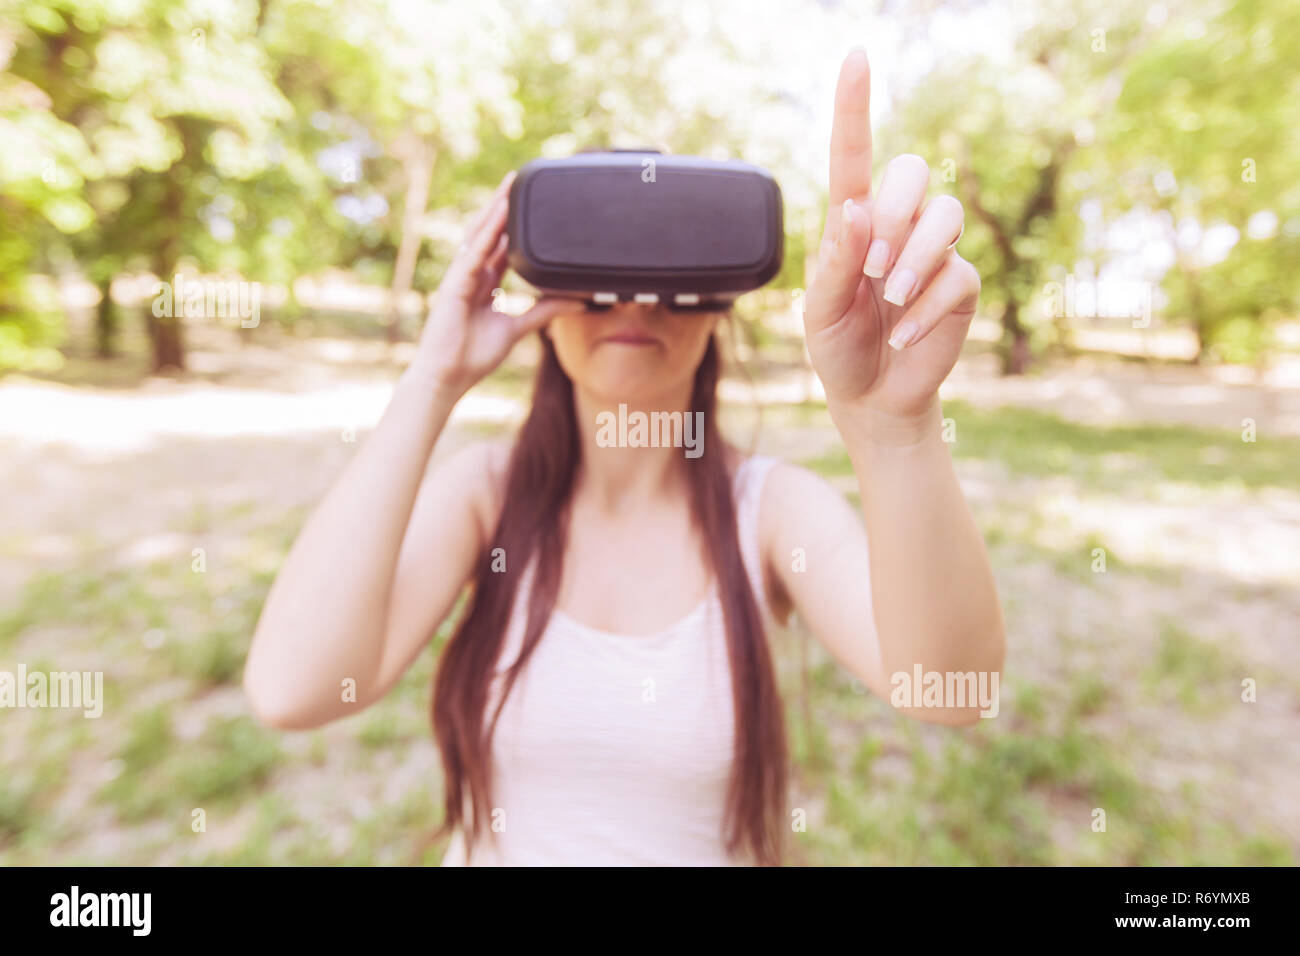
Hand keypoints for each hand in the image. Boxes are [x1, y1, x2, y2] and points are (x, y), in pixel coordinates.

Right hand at [412, 171, 568, 400]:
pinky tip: (499, 214)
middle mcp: (471, 274)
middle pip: (488, 233)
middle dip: (503, 206)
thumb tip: (576, 303)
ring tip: (510, 186)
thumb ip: (542, 312)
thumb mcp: (516, 328)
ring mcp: (460, 277)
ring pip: (479, 236)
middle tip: (519, 179)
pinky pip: (473, 253)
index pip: (499, 244)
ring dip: (494, 210)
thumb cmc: (473, 355)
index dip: (512, 223)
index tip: (528, 202)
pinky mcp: (454, 285)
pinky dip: (487, 233)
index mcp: (483, 282)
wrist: (449, 376)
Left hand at [803, 49, 979, 429]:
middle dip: (895, 211)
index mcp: (853, 222)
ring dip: (915, 257)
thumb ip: (837, 261)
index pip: (854, 156)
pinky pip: (955, 275)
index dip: (854, 107)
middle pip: (912, 172)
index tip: (855, 57)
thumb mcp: (820, 309)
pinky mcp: (959, 286)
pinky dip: (925, 306)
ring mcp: (934, 253)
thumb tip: (858, 209)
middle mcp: (897, 226)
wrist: (870, 396)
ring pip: (945, 216)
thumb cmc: (837, 346)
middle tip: (874, 265)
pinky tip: (902, 333)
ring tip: (891, 296)